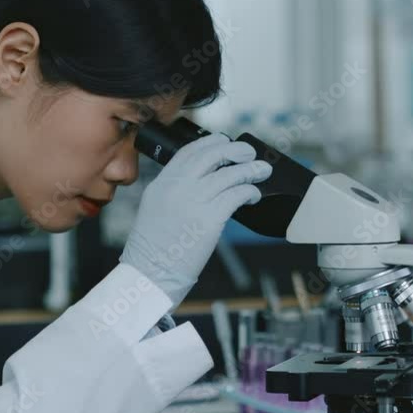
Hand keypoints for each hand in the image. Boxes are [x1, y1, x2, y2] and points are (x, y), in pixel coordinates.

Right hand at [120, 133, 272, 308]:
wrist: (150, 272)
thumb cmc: (154, 247)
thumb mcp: (155, 208)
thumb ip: (174, 190)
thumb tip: (202, 180)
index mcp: (162, 183)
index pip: (189, 151)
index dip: (211, 142)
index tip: (224, 141)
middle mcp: (178, 187)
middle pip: (212, 155)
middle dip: (235, 149)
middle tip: (249, 152)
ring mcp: (194, 201)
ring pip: (230, 174)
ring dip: (250, 169)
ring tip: (262, 170)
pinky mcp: (210, 219)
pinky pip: (237, 195)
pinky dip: (250, 191)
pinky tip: (253, 195)